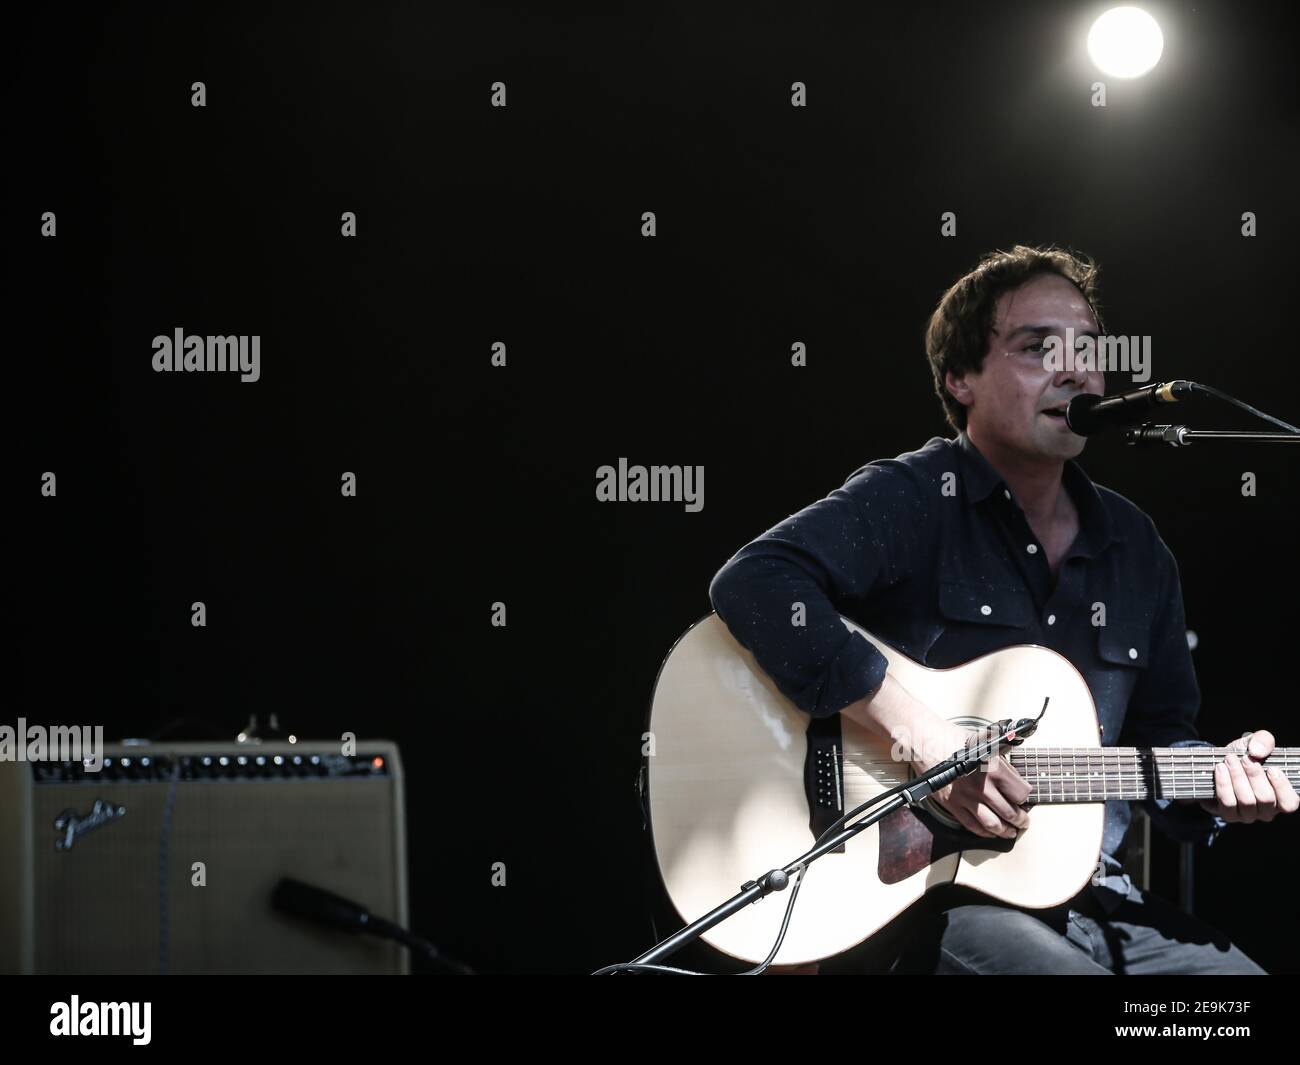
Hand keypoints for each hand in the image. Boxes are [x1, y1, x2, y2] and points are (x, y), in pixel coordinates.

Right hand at [912, 722, 1031, 839]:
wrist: (926, 742)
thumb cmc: (953, 738)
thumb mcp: (984, 743)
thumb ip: (1001, 762)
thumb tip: (1013, 777)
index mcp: (995, 769)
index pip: (1021, 794)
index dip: (1025, 798)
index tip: (1025, 800)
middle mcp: (983, 786)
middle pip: (1010, 812)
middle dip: (1020, 820)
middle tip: (1023, 822)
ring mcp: (967, 798)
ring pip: (993, 824)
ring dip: (1005, 831)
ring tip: (1011, 832)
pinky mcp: (952, 804)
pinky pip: (972, 825)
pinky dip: (984, 832)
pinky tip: (990, 832)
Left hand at [1199, 730, 1298, 823]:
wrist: (1220, 764)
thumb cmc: (1244, 756)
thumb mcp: (1256, 744)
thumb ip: (1264, 741)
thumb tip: (1257, 751)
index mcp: (1280, 797)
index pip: (1289, 802)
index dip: (1282, 787)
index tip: (1273, 769)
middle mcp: (1266, 810)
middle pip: (1265, 799)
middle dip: (1254, 776)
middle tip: (1244, 759)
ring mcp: (1248, 815)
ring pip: (1246, 801)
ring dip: (1237, 778)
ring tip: (1230, 760)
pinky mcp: (1229, 815)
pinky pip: (1227, 804)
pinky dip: (1223, 785)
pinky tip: (1220, 770)